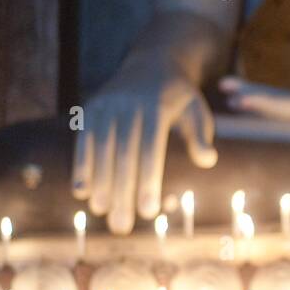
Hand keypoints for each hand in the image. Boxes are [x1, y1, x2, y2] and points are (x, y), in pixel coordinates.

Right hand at [73, 56, 216, 234]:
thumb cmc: (179, 98)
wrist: (151, 62)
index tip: (149, 212)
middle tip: (122, 226)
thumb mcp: (196, 110)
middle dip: (122, 193)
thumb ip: (200, 135)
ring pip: (101, 150)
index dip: (149, 182)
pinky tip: (81, 192)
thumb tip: (208, 160)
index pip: (151, 150)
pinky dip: (81, 166)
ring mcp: (106, 106)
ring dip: (99, 183)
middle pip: (123, 155)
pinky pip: (83, 141)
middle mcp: (128, 105)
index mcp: (156, 106)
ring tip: (101, 213)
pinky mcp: (90, 109)